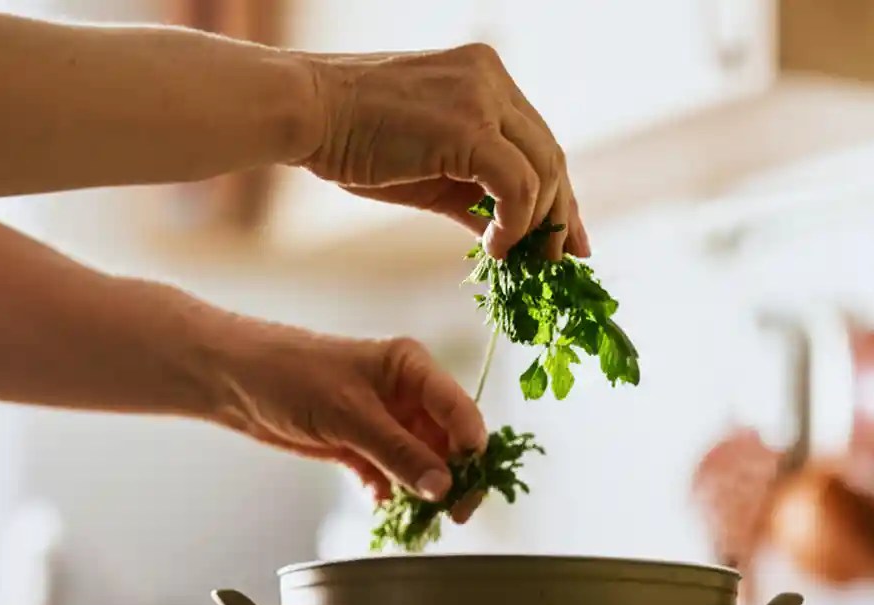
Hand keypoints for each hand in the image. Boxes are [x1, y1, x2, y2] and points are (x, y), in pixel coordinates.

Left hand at [209, 320, 487, 520]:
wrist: (236, 380)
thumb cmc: (293, 375)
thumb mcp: (351, 415)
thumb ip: (399, 452)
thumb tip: (442, 487)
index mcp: (412, 368)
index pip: (459, 409)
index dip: (471, 446)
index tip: (470, 482)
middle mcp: (405, 393)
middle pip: (447, 440)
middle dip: (451, 476)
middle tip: (454, 513)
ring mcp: (383, 420)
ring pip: (420, 461)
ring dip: (420, 489)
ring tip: (417, 516)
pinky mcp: (359, 443)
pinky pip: (389, 473)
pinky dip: (388, 491)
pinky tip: (379, 502)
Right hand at [297, 44, 590, 260]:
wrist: (306, 112)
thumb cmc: (354, 139)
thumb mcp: (431, 167)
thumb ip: (475, 194)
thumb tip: (511, 237)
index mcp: (484, 77)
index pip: (538, 141)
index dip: (557, 194)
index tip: (566, 238)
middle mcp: (491, 78)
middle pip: (550, 154)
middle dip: (559, 215)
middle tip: (557, 259)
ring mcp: (483, 97)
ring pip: (544, 170)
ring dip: (537, 223)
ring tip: (512, 256)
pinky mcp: (470, 126)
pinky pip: (519, 185)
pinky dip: (516, 223)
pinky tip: (496, 246)